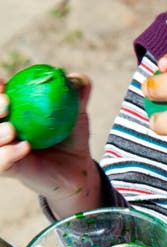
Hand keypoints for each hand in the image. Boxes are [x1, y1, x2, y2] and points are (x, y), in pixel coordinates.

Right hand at [0, 73, 97, 211]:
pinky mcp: (9, 168)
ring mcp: (3, 149)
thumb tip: (77, 78)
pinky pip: (0, 163)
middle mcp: (3, 128)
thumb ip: (78, 93)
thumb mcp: (77, 112)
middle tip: (6, 104)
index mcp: (13, 111)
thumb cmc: (71, 136)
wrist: (77, 167)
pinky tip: (25, 148)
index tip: (3, 84)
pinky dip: (8, 154)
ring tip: (12, 130)